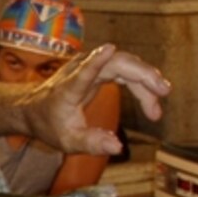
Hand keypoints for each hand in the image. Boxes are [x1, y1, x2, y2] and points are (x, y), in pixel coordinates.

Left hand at [25, 44, 170, 155]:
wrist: (33, 109)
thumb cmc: (49, 125)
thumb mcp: (67, 141)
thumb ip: (91, 143)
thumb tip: (117, 147)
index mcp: (68, 89)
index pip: (82, 73)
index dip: (95, 62)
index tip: (109, 49)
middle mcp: (79, 71)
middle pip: (116, 64)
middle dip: (143, 76)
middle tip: (164, 93)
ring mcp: (89, 65)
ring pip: (124, 65)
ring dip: (146, 81)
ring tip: (157, 109)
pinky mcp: (97, 67)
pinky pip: (124, 70)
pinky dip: (140, 83)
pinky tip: (152, 99)